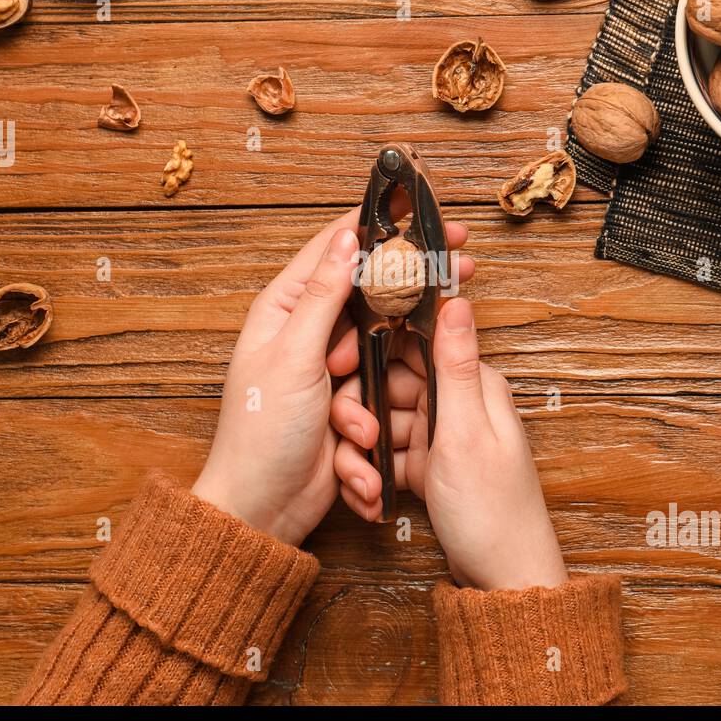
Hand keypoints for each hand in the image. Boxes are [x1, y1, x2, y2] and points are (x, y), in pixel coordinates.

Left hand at [192, 205, 473, 546]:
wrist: (260, 508)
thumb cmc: (259, 433)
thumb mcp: (292, 357)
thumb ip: (322, 297)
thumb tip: (347, 239)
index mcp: (284, 309)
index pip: (338, 249)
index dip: (382, 226)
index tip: (425, 212)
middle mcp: (308, 332)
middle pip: (371, 293)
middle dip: (410, 293)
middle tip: (461, 266)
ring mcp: (331, 368)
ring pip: (384, 348)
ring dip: (384, 382)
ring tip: (365, 421)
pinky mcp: (350, 403)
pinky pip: (381, 394)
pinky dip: (376, 422)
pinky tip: (362, 449)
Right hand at [330, 297, 567, 590]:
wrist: (503, 578)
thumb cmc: (492, 510)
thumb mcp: (466, 432)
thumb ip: (455, 365)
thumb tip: (456, 299)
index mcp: (473, 384)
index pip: (413, 345)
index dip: (373, 352)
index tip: (341, 367)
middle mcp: (457, 404)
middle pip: (389, 386)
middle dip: (362, 414)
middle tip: (352, 440)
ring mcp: (442, 437)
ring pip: (383, 424)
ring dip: (365, 452)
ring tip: (365, 484)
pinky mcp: (429, 466)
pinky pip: (389, 457)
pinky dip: (376, 475)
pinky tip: (371, 497)